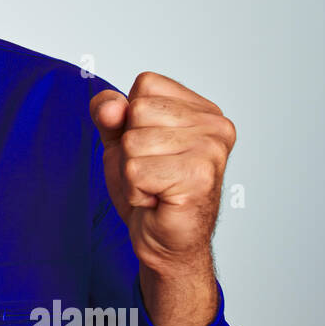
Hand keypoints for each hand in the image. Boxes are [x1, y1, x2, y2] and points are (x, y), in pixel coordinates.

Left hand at [90, 72, 234, 325]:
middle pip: (137, 111)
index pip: (146, 84)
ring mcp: (211, 151)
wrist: (163, 241)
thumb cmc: (148, 190)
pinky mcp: (199, 178)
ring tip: (155, 188)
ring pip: (133, 143)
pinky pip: (136, 170)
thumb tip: (110, 106)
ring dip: (132, 173)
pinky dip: (136, 190)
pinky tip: (157, 200)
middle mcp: (216, 126)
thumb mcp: (119, 140)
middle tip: (152, 174)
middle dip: (130, 148)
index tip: (150, 149)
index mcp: (203, 109)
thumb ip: (108, 112)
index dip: (131, 119)